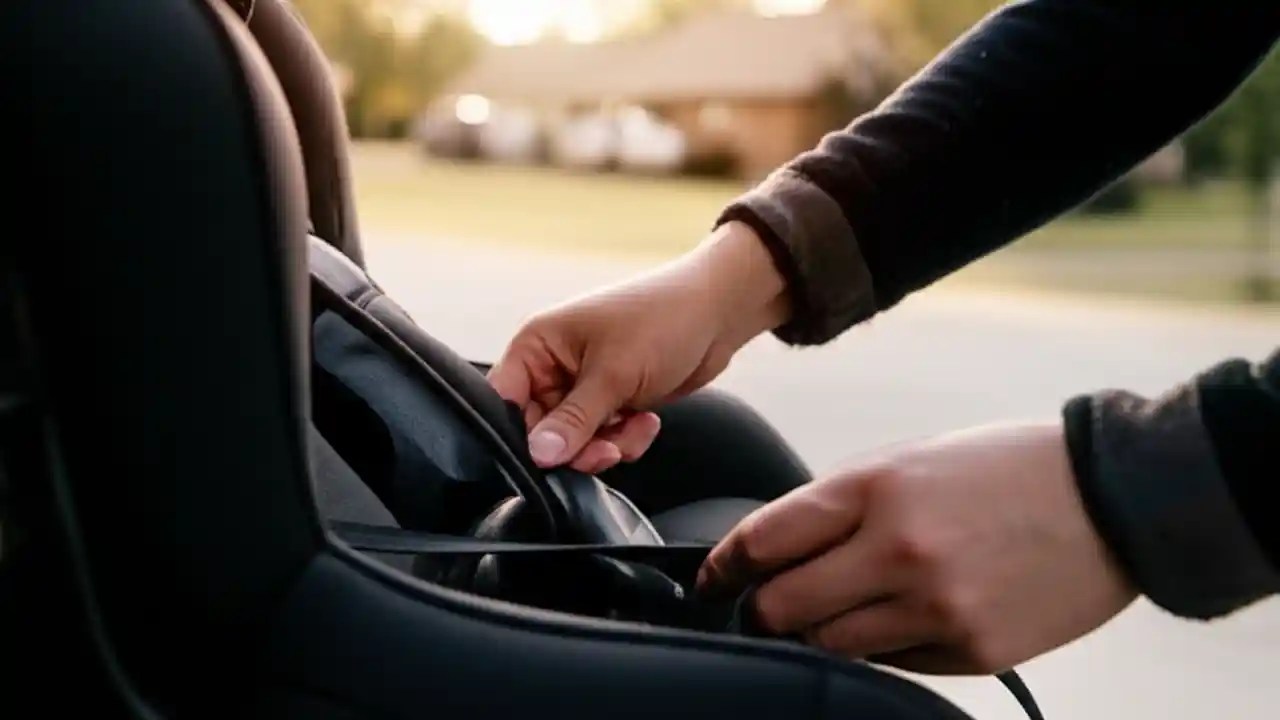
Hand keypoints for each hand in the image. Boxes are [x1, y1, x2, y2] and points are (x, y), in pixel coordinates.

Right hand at [488, 222, 789, 472]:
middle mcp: (553, 365)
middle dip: (574, 447)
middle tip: (605, 450)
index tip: (548, 458)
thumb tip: (538, 454)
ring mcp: (583, 385)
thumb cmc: (662, 320)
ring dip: (604, 446)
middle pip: (539, 430)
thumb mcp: (614, 373)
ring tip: (631, 430)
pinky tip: (646, 421)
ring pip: (574, 441)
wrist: (718, 313)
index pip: (504, 400)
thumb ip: (574, 419)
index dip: (521, 434)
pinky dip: (624, 439)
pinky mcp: (611, 401)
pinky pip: (602, 438)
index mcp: (538, 344)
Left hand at [697, 421, 1136, 674]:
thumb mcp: (910, 461)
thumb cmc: (1003, 470)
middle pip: (782, 607)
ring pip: (828, 645)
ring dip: (815, 632)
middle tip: (759, 606)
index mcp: (876, 487)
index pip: (765, 538)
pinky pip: (890, 663)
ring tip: (834, 609)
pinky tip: (900, 617)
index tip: (712, 577)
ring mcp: (935, 607)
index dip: (723, 565)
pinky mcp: (970, 650)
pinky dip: (878, 646)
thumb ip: (841, 505)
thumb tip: (778, 549)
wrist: (1111, 499)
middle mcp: (898, 549)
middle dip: (759, 610)